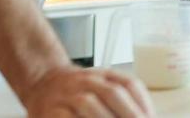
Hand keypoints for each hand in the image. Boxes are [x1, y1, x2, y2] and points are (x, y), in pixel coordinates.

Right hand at [24, 65, 154, 117]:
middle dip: (130, 114)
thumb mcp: (101, 86)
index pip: (129, 84)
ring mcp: (68, 95)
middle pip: (112, 93)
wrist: (42, 82)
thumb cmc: (78, 91)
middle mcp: (87, 81)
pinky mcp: (50, 111)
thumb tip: (147, 116)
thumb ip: (123, 99)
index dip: (143, 104)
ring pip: (89, 104)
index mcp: (104, 74)